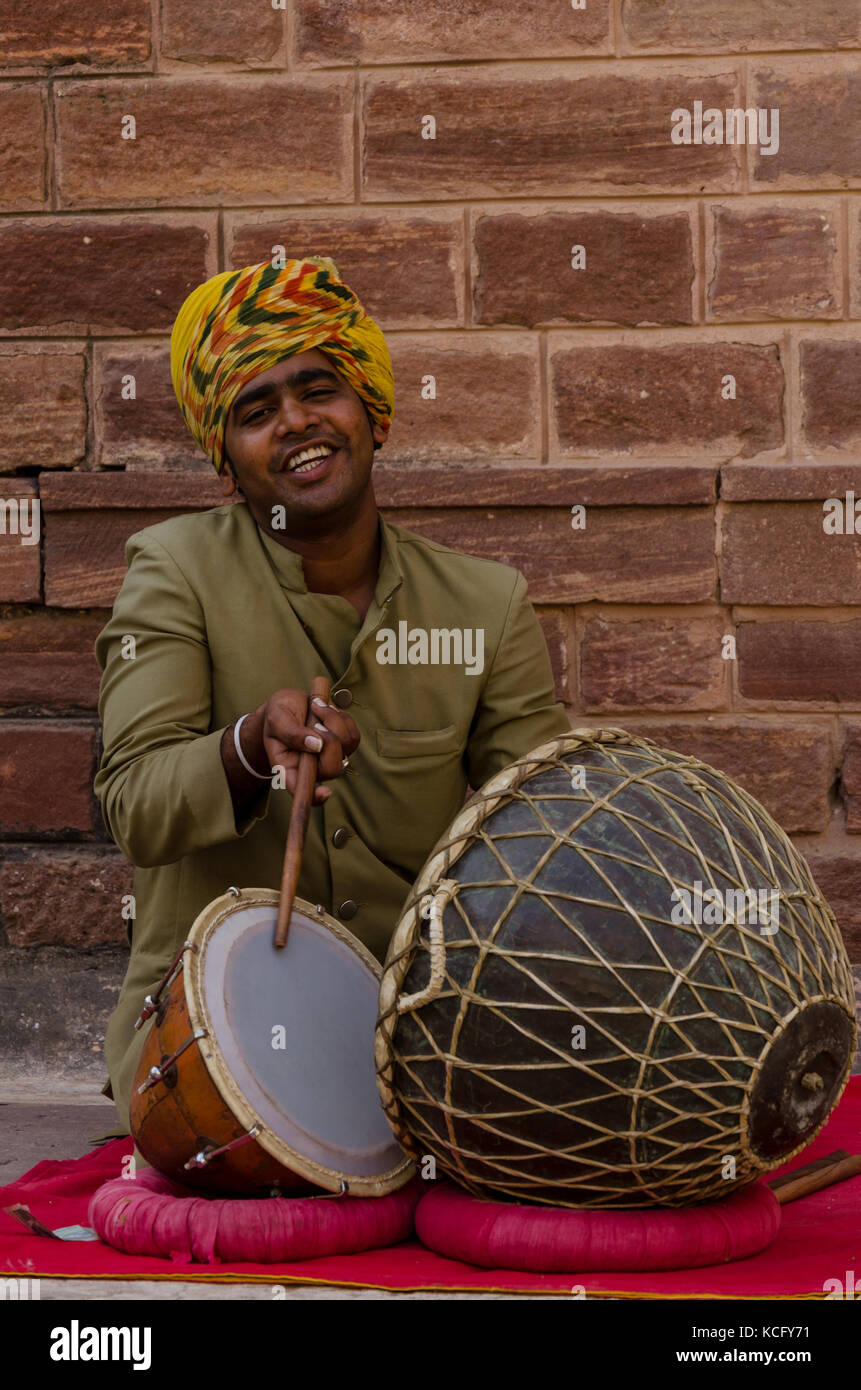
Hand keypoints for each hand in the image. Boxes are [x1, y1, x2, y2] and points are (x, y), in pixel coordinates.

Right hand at [255, 689, 359, 804]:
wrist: (288, 704)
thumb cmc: (278, 714)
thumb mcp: (275, 718)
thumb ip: (291, 733)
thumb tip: (316, 745)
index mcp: (288, 768)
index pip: (300, 791)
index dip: (314, 797)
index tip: (325, 792)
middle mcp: (311, 767)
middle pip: (333, 768)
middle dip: (329, 740)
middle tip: (314, 719)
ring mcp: (330, 757)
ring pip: (346, 745)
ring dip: (333, 720)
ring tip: (315, 706)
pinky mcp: (343, 744)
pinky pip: (353, 734)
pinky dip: (342, 718)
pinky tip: (325, 709)